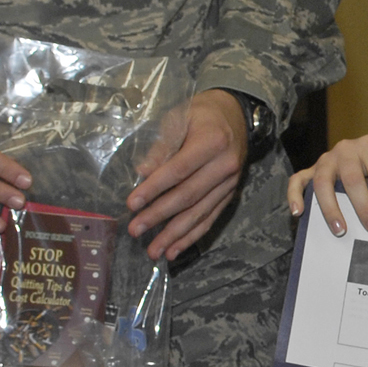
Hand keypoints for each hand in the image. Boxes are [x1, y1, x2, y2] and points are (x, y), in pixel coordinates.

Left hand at [125, 90, 247, 260]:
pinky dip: (192, 236)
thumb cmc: (201, 115)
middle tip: (135, 230)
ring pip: (199, 213)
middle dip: (159, 216)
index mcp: (212, 141)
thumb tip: (143, 171)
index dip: (154, 188)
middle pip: (188, 196)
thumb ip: (162, 146)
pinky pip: (210, 219)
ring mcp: (230, 183)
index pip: (178, 170)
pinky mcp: (230, 195)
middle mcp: (225, 165)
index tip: (131, 204)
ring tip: (154, 250)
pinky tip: (175, 250)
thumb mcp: (179, 119)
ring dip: (175, 235)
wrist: (235, 116)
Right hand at [286, 134, 367, 236]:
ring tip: (341, 230)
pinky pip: (297, 180)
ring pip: (323, 182)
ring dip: (332, 209)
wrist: (366, 151)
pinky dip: (295, 195)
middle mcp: (346, 149)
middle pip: (352, 179)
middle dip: (363, 207)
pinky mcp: (311, 169)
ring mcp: (326, 158)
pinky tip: (298, 213)